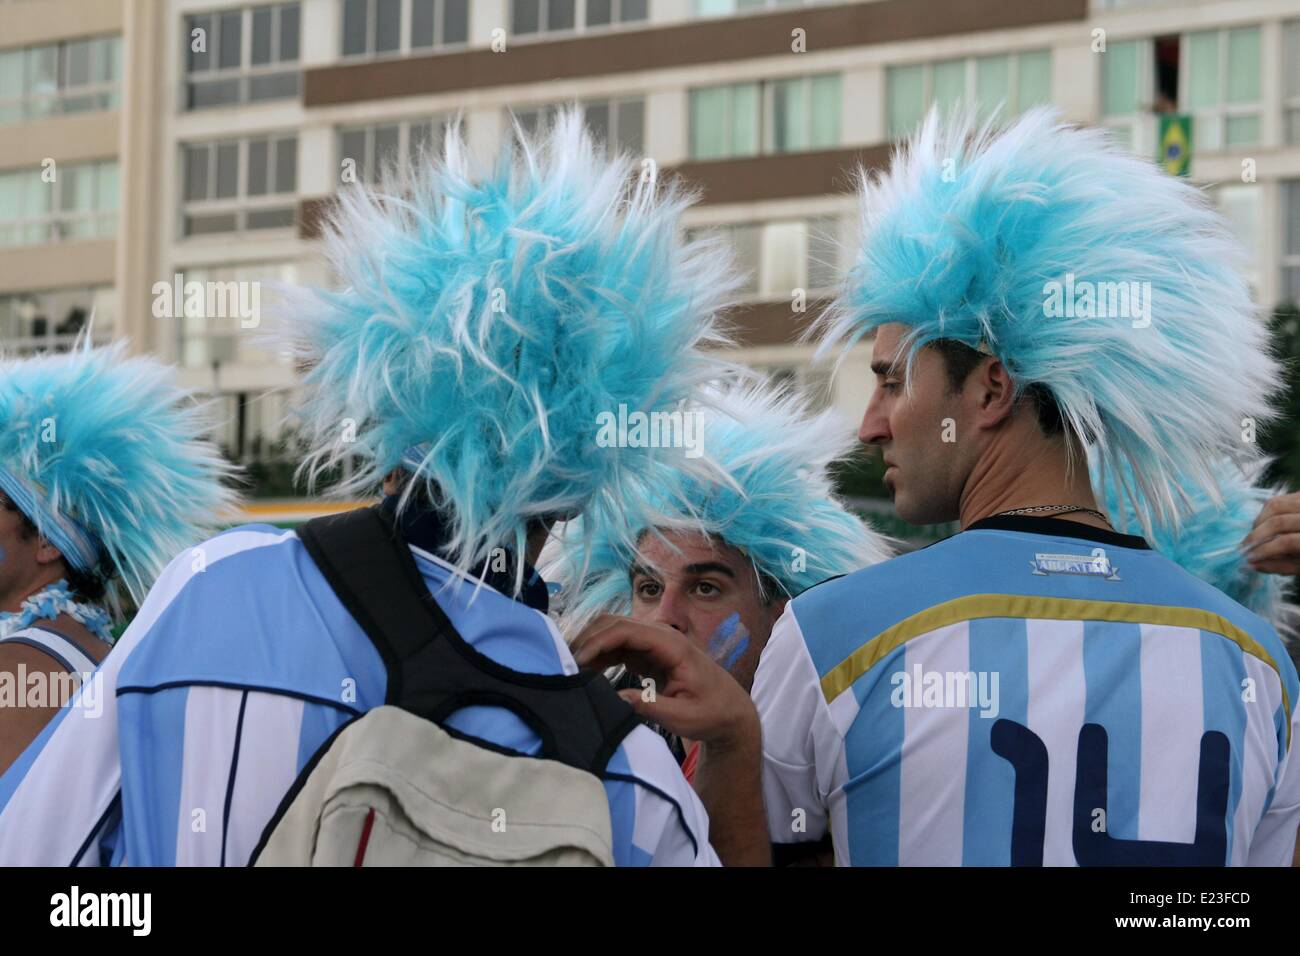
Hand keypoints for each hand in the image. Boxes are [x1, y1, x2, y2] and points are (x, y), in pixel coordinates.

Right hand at [572, 614, 758, 748]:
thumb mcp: (683, 716)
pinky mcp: (646, 654)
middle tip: (563, 664)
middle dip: (586, 639)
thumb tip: (615, 699)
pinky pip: (616, 647)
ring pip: (611, 632)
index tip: (576, 662)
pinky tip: (584, 672)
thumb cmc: (711, 713)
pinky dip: (598, 655)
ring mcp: (652, 643)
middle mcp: (660, 636)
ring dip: (589, 646)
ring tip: (568, 669)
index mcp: (672, 644)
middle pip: (613, 624)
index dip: (597, 642)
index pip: (626, 630)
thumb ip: (650, 707)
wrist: (729, 712)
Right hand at [1243, 492, 1299, 574]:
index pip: (1287, 542)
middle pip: (1278, 521)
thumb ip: (1277, 566)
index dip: (1265, 550)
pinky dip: (1264, 512)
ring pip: (1274, 506)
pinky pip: (1276, 500)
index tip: (1248, 557)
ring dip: (1257, 522)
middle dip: (1256, 535)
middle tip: (1244, 547)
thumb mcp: (1299, 566)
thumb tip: (1250, 564)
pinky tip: (1262, 524)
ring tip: (1253, 536)